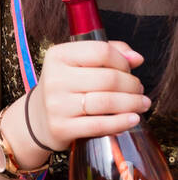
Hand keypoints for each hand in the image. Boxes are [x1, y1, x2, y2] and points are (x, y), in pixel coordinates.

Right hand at [27, 41, 149, 152]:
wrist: (38, 117)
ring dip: (132, 104)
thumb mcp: (79, 63)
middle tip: (138, 90)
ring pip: (107, 102)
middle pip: (109, 79)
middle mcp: (54, 78)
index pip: (101, 51)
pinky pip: (100, 125)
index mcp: (58, 56)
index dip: (123, 61)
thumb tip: (136, 58)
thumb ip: (109, 54)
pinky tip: (132, 119)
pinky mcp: (61, 127)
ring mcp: (56, 104)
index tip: (129, 70)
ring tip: (141, 104)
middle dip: (132, 85)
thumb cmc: (67, 87)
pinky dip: (122, 122)